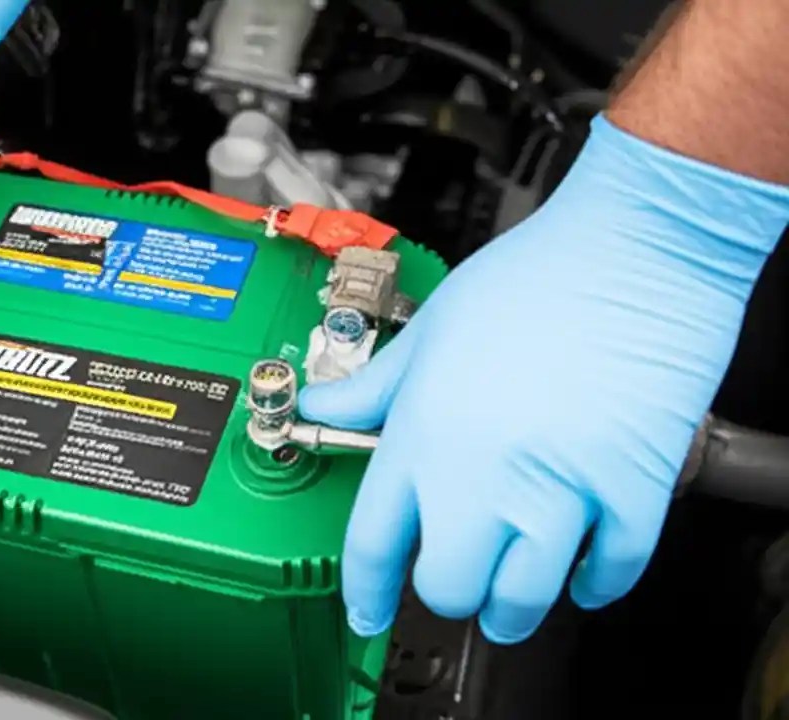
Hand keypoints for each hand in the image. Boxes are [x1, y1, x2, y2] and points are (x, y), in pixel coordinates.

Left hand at [298, 114, 788, 643]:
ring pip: (524, 600)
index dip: (365, 589)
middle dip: (443, 594)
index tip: (367, 609)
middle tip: (450, 578)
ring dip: (512, 608)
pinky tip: (579, 571)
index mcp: (425, 433)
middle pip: (448, 587)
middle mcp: (486, 471)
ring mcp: (562, 487)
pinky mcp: (634, 489)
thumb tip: (322, 409)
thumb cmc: (536, 276)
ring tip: (509, 596)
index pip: (374, 540)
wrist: (637, 247)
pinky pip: (610, 573)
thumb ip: (373, 387)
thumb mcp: (430, 329)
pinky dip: (592, 584)